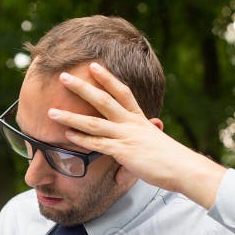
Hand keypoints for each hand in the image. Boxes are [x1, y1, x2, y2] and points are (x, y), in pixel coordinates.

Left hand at [48, 62, 226, 208]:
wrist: (183, 168)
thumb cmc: (171, 160)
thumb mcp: (154, 146)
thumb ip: (140, 146)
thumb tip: (134, 154)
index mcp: (140, 119)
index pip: (122, 92)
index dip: (108, 78)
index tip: (95, 66)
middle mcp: (131, 123)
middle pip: (103, 100)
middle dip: (82, 88)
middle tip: (63, 77)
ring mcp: (126, 136)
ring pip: (93, 122)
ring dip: (71, 117)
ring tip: (52, 111)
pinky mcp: (123, 152)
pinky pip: (97, 144)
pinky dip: (81, 139)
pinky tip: (67, 135)